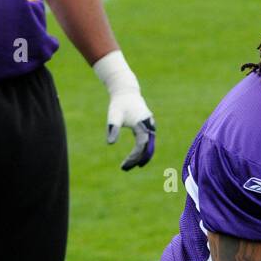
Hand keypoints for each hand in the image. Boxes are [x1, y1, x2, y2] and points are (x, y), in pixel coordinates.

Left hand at [94, 50, 155, 170]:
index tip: (124, 165)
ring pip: (149, 147)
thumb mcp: (114, 116)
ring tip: (129, 166)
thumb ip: (113, 129)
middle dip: (137, 160)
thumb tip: (110, 143)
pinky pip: (148, 143)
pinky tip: (134, 158)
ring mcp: (150, 127)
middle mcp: (149, 127)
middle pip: (147, 149)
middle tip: (124, 168)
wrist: (126, 92)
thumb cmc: (119, 104)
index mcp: (142, 125)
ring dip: (141, 157)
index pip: (141, 146)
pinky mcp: (148, 127)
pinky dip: (142, 151)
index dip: (134, 157)